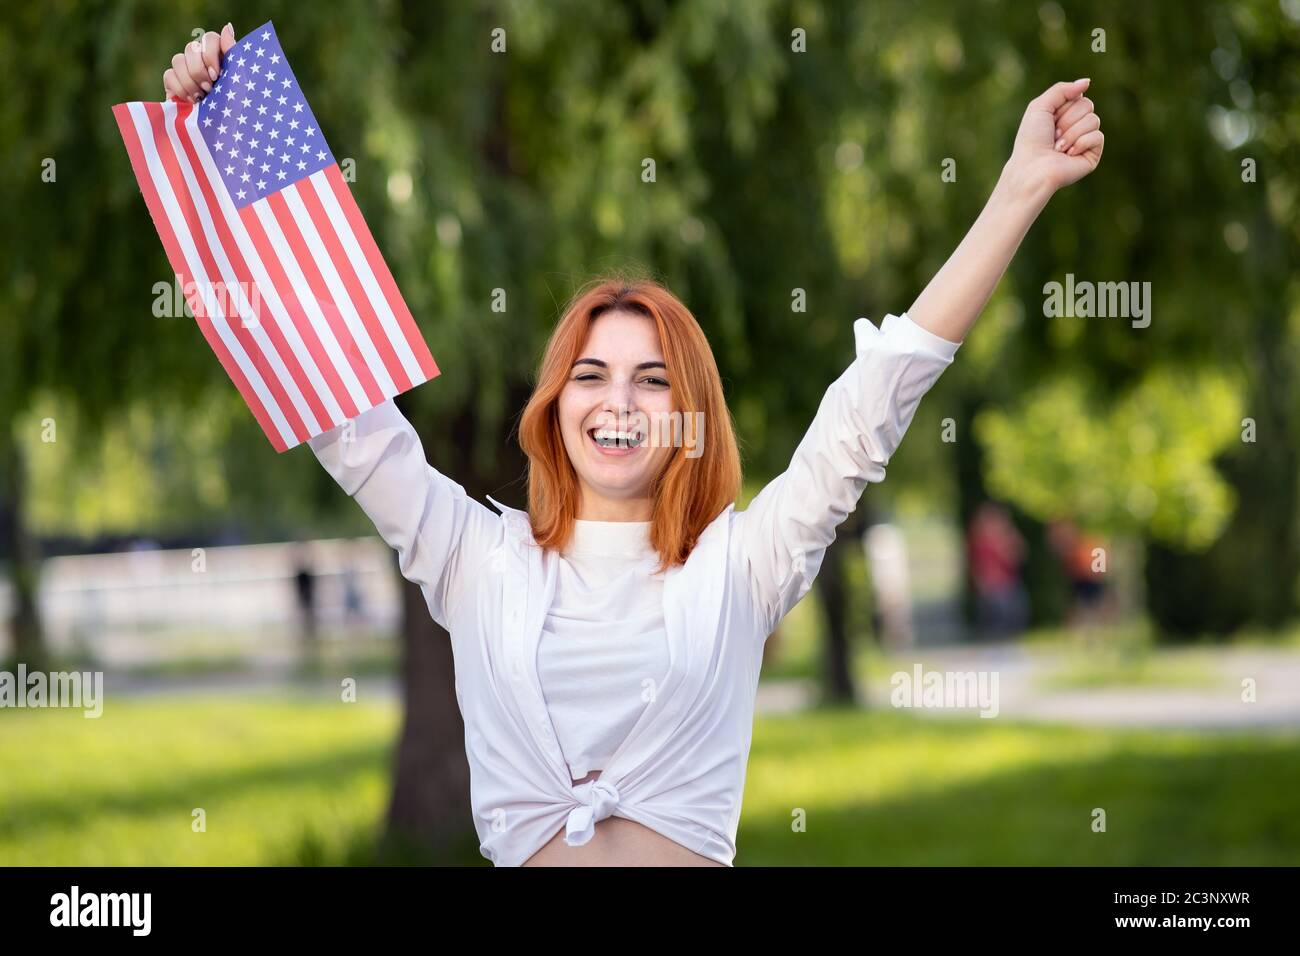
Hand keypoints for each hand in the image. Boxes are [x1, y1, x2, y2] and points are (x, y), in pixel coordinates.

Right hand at [162, 23, 235, 102]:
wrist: (221, 135)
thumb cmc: (234, 109)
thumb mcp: (239, 82)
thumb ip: (233, 55)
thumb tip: (227, 27)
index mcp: (220, 58)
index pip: (211, 38)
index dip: (210, 54)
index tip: (216, 75)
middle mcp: (202, 60)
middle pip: (191, 47)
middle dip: (199, 71)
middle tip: (209, 89)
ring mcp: (185, 70)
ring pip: (178, 59)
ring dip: (190, 81)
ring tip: (201, 98)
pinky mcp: (172, 83)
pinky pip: (169, 75)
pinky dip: (180, 88)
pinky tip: (191, 101)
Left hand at [1006, 78, 1103, 194]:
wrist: (1032, 167)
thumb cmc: (1032, 139)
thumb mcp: (1040, 106)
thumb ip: (1062, 90)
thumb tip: (1087, 82)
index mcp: (1065, 114)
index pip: (1078, 96)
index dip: (1062, 106)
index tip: (1049, 120)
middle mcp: (1077, 126)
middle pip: (1088, 105)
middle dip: (1067, 120)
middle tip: (1053, 135)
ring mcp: (1086, 140)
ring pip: (1094, 120)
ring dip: (1071, 133)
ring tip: (1058, 148)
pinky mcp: (1093, 154)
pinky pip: (1098, 136)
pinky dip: (1081, 143)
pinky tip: (1069, 154)